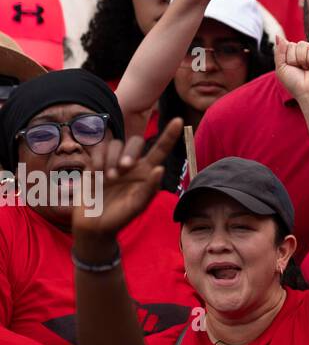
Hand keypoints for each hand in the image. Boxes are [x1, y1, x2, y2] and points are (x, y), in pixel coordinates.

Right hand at [71, 118, 182, 240]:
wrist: (94, 225)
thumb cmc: (121, 216)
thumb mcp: (137, 206)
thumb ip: (150, 188)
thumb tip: (160, 168)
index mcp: (147, 170)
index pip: (160, 149)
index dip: (169, 134)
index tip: (178, 120)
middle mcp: (132, 162)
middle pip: (135, 141)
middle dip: (129, 152)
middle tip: (123, 169)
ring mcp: (113, 161)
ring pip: (116, 144)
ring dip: (112, 159)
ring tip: (109, 179)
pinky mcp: (96, 162)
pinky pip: (99, 148)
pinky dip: (98, 160)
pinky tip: (96, 175)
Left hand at [274, 37, 308, 98]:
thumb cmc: (294, 83)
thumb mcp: (281, 68)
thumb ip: (279, 51)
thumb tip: (278, 35)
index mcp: (292, 55)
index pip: (285, 45)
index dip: (286, 57)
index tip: (290, 67)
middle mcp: (302, 53)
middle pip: (292, 44)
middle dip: (293, 59)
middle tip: (299, 69)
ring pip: (302, 45)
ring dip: (302, 60)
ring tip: (307, 69)